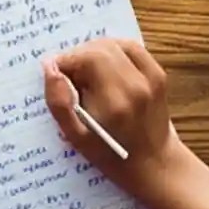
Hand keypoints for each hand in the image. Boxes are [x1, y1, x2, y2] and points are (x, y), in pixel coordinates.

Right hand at [43, 39, 185, 197]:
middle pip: (99, 48)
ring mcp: (150, 78)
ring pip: (115, 44)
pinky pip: (132, 48)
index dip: (66, 62)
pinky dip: (115, 51)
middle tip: (72, 78)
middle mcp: (135, 84)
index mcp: (114, 101)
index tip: (59, 78)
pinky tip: (106, 66)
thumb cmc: (112, 156)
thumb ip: (60, 103)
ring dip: (95, 52)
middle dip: (79, 57)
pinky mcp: (158, 75)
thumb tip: (50, 68)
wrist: (154, 164)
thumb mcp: (77, 139)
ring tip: (88, 74)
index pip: (84, 58)